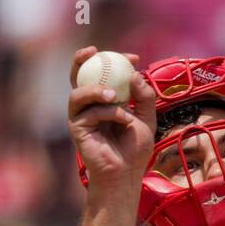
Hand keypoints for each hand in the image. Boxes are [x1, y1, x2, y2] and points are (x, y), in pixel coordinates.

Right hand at [67, 46, 156, 192]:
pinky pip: (89, 112)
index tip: (133, 57)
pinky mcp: (78, 128)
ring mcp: (81, 117)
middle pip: (78, 76)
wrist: (127, 175)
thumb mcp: (146, 120)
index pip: (103, 75)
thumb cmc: (134, 150)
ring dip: (96, 89)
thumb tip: (136, 73)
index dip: (115, 62)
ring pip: (78, 92)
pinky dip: (109, 113)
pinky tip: (123, 121)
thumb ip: (144, 97)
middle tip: (95, 51)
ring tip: (114, 95)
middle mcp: (89, 106)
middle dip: (82, 60)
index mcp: (104, 102)